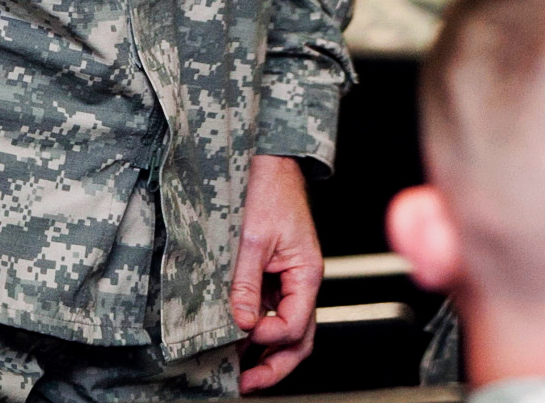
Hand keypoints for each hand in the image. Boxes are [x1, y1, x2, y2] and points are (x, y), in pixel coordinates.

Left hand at [231, 154, 320, 391]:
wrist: (267, 164)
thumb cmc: (268, 190)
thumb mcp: (252, 240)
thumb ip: (246, 284)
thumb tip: (241, 323)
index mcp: (307, 273)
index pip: (293, 325)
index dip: (266, 336)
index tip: (241, 331)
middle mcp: (302, 283)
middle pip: (299, 340)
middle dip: (275, 367)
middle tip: (245, 384)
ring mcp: (289, 282)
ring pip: (287, 332)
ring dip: (265, 354)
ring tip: (238, 372)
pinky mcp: (274, 278)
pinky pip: (271, 313)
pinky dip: (257, 332)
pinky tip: (237, 340)